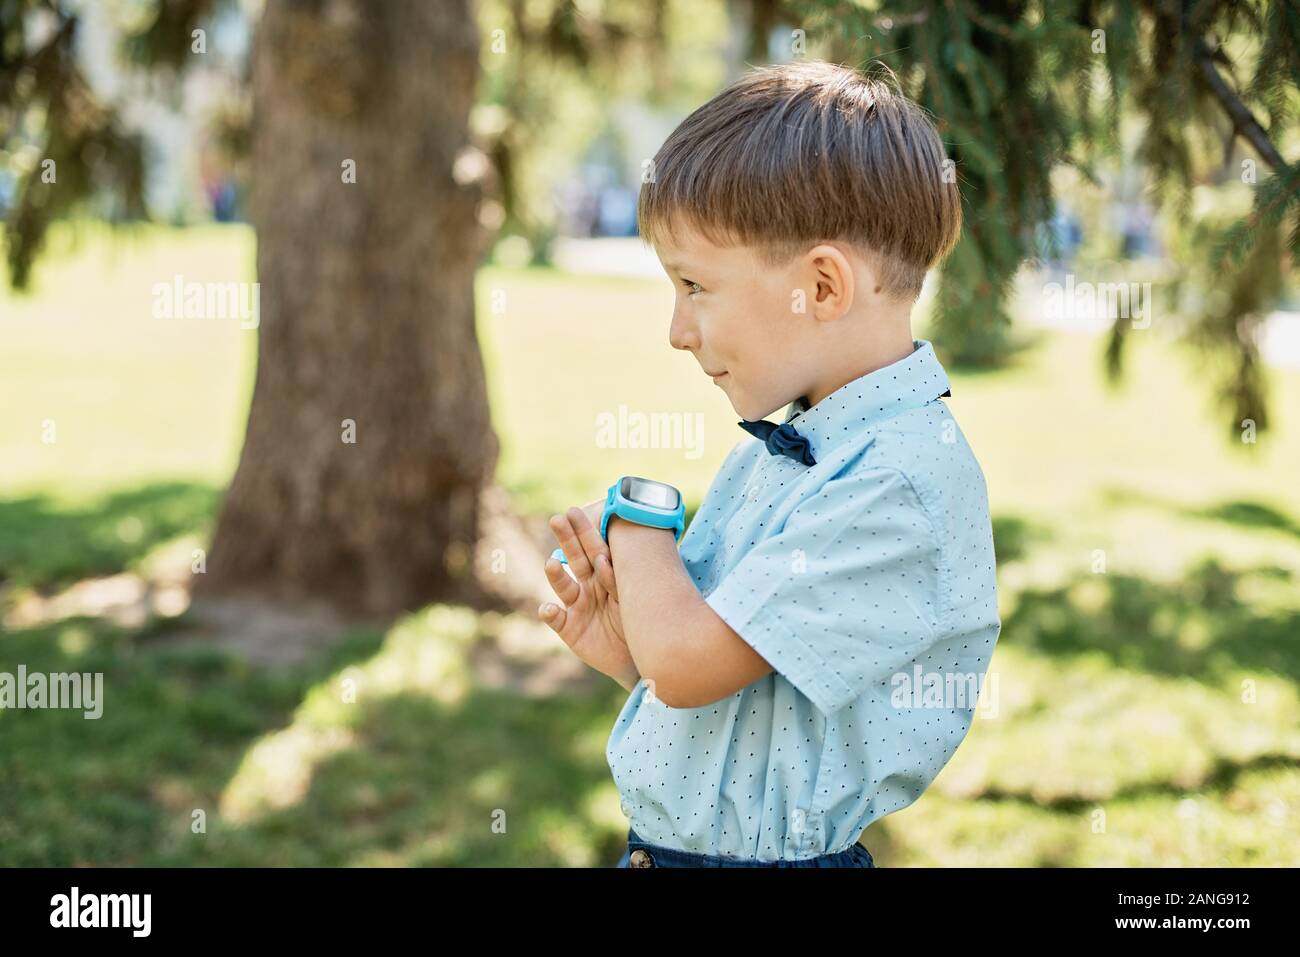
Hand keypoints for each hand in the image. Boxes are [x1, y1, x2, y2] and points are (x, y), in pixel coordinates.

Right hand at [539, 500, 635, 689]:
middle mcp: (589, 587)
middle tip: (557, 519)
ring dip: (556, 575)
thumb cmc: (642, 623)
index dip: (586, 531)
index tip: (576, 511)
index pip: (595, 549)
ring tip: (550, 564)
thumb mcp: (636, 599)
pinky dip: (551, 613)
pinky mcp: (569, 629)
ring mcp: (578, 607)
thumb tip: (604, 561)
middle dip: (567, 539)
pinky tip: (548, 608)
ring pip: (564, 586)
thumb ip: (618, 581)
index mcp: (607, 575)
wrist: (638, 657)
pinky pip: (557, 619)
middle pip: (576, 559)